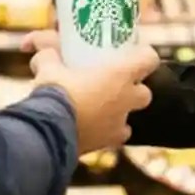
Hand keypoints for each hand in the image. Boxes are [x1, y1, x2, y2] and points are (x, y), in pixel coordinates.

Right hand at [23, 30, 156, 154]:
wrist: (48, 133)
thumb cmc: (54, 94)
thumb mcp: (48, 67)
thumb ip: (49, 55)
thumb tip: (45, 51)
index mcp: (120, 75)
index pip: (149, 58)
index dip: (143, 55)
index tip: (132, 54)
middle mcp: (126, 99)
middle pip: (145, 92)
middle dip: (133, 88)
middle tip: (114, 83)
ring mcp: (119, 123)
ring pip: (130, 116)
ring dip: (120, 111)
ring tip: (100, 108)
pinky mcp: (108, 143)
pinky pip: (116, 136)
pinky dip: (107, 132)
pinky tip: (93, 127)